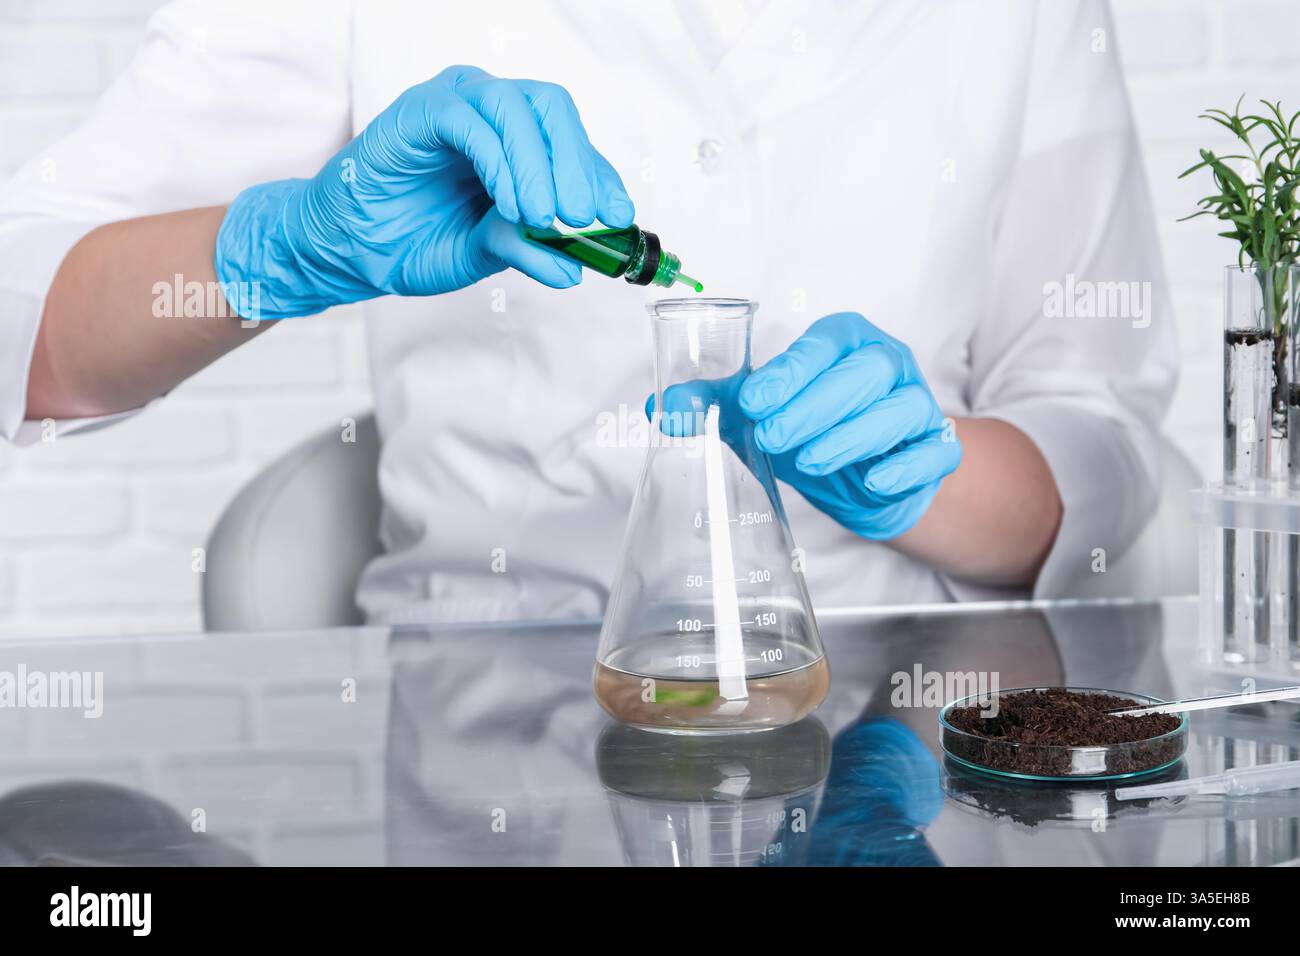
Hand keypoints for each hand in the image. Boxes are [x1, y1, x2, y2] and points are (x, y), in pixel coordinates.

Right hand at [215, 65, 633, 318]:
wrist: (352, 248)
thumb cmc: (414, 240)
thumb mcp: (484, 252)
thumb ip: (529, 250)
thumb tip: (574, 269)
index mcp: (514, 141)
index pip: (571, 144)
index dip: (600, 177)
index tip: (620, 218)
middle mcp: (490, 111)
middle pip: (552, 109)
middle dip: (577, 163)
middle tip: (584, 216)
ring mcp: (457, 103)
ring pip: (517, 109)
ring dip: (539, 166)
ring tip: (544, 218)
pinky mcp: (423, 109)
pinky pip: (472, 122)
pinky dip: (500, 162)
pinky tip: (510, 204)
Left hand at [737, 312, 960, 539]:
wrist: (869, 479)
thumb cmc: (818, 430)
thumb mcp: (768, 413)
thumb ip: (721, 404)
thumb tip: (667, 405)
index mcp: (848, 342)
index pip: (825, 342)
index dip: (791, 370)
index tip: (753, 401)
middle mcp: (890, 364)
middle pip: (867, 371)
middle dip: (815, 405)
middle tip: (772, 437)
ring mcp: (920, 404)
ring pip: (900, 408)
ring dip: (852, 436)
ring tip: (809, 461)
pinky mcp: (938, 449)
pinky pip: (933, 452)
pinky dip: (904, 468)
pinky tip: (874, 482)